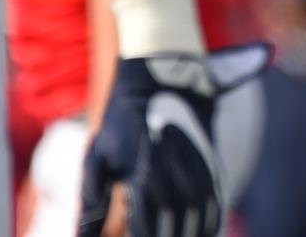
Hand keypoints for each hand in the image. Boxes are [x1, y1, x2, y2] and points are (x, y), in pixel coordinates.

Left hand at [78, 54, 221, 236]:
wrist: (165, 82)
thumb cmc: (124, 121)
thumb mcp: (99, 157)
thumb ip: (91, 203)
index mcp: (145, 181)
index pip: (145, 234)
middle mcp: (177, 183)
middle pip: (172, 234)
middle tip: (145, 234)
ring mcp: (200, 179)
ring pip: (196, 229)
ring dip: (182, 234)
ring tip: (165, 231)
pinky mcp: (214, 173)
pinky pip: (214, 215)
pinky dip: (203, 229)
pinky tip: (187, 231)